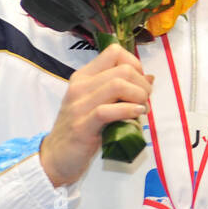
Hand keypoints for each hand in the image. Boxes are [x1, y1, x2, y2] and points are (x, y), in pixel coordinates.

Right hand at [40, 44, 152, 187]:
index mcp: (84, 76)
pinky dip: (129, 110)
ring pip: (118, 85)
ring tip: (142, 109)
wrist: (57, 156)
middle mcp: (80, 86)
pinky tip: (136, 115)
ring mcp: (79, 105)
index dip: (135, 64)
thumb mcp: (100, 103)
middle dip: (142, 84)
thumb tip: (150, 78)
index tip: (140, 83)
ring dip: (139, 96)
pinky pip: (108, 110)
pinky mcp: (82, 125)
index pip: (114, 52)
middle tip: (145, 100)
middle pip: (122, 69)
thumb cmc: (82, 128)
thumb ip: (122, 89)